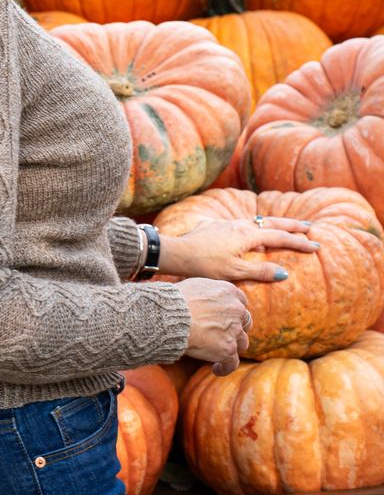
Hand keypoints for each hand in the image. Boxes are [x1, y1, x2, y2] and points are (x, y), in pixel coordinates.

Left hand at [159, 217, 316, 282]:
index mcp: (247, 235)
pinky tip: (248, 232)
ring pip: (255, 222)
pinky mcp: (215, 225)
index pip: (279, 238)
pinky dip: (253, 227)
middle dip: (291, 226)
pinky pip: (240, 224)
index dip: (298, 242)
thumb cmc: (205, 265)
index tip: (316, 245)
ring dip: (272, 225)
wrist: (177, 253)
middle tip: (309, 226)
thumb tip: (284, 272)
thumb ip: (259, 271)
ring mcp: (226, 223)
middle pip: (271, 223)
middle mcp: (239, 225)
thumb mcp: (234, 272)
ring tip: (283, 227)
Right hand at [176, 277, 251, 376]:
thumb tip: (205, 298)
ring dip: (232, 347)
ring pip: (242, 342)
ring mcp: (234, 330)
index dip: (234, 311)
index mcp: (229, 292)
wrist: (171, 316)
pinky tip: (216, 369)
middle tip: (223, 335)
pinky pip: (232, 363)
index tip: (226, 317)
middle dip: (236, 328)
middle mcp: (236, 310)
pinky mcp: (228, 349)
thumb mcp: (196, 285)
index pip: (241, 301)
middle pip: (245, 322)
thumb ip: (209, 291)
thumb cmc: (176, 300)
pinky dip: (225, 367)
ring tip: (219, 354)